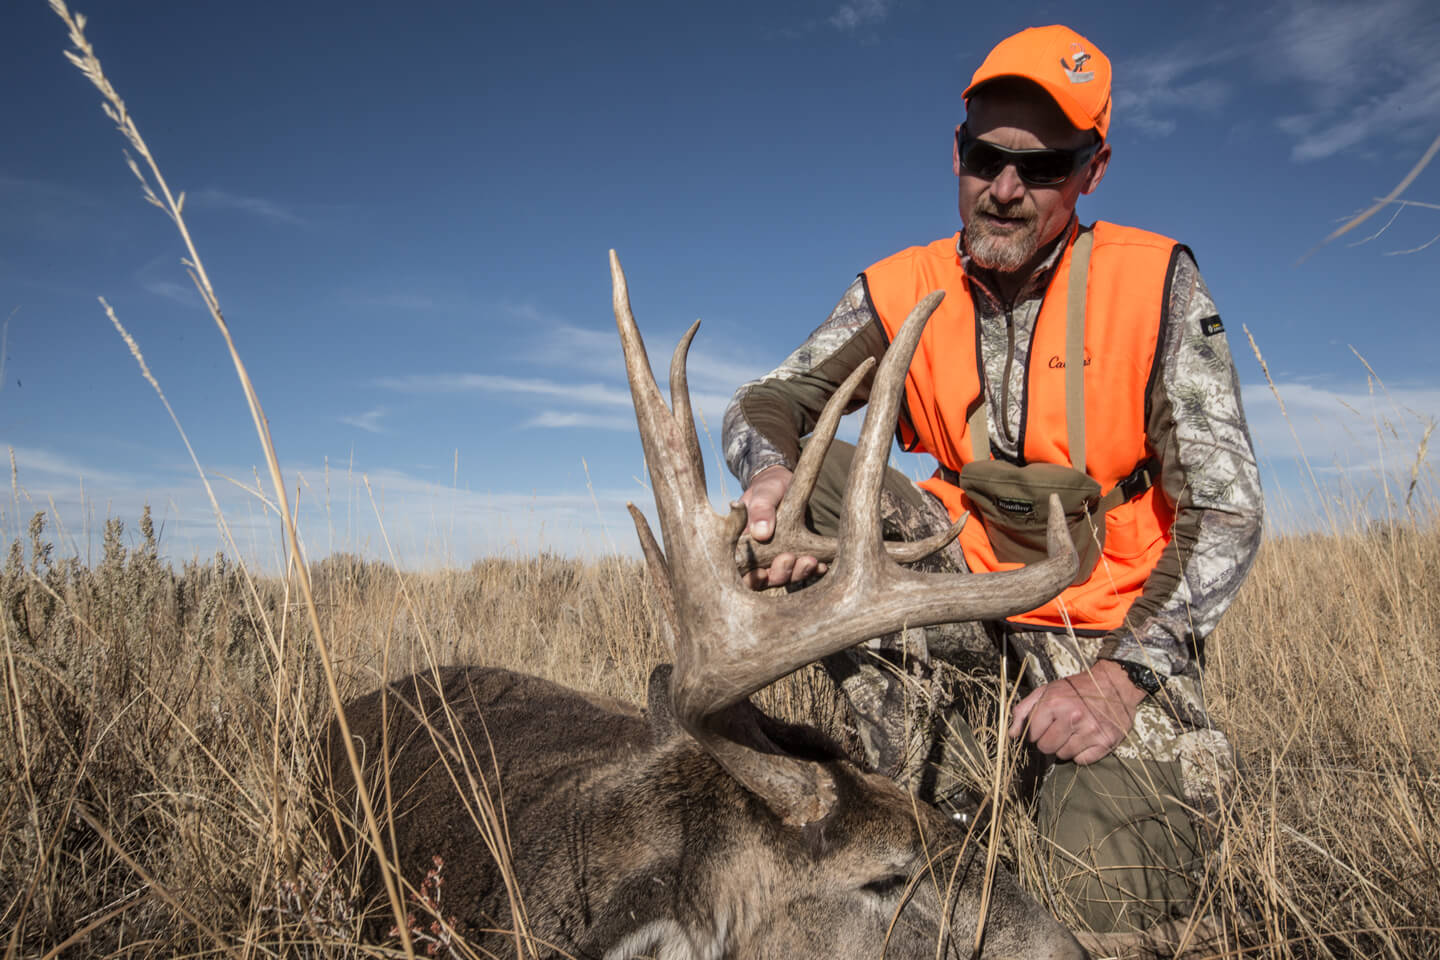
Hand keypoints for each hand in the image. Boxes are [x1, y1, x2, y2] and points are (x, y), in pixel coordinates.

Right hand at [738, 465, 827, 589]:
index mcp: (741, 547)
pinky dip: (812, 571)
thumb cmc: (767, 489)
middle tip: (789, 558)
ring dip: (797, 573)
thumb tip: (761, 534)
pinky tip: (822, 565)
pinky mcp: (796, 558)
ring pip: (784, 578)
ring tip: (811, 561)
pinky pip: (803, 571)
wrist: (784, 484)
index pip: (741, 573)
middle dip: (778, 574)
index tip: (763, 571)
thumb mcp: (762, 494)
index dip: (751, 579)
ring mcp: (776, 560)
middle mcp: (757, 559)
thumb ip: (759, 511)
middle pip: (764, 581)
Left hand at [1007, 660, 1147, 764]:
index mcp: (1054, 702)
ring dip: (1064, 747)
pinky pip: (1082, 760)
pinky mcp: (1106, 741)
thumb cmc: (1077, 688)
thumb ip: (1024, 710)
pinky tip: (1085, 739)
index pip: (1032, 733)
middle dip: (1048, 741)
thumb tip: (1012, 734)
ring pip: (1063, 755)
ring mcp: (1090, 730)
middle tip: (1058, 729)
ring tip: (1072, 732)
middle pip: (1046, 748)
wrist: (1115, 683)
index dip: (1036, 731)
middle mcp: (1072, 717)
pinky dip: (1081, 753)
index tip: (1044, 725)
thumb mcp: (1047, 690)